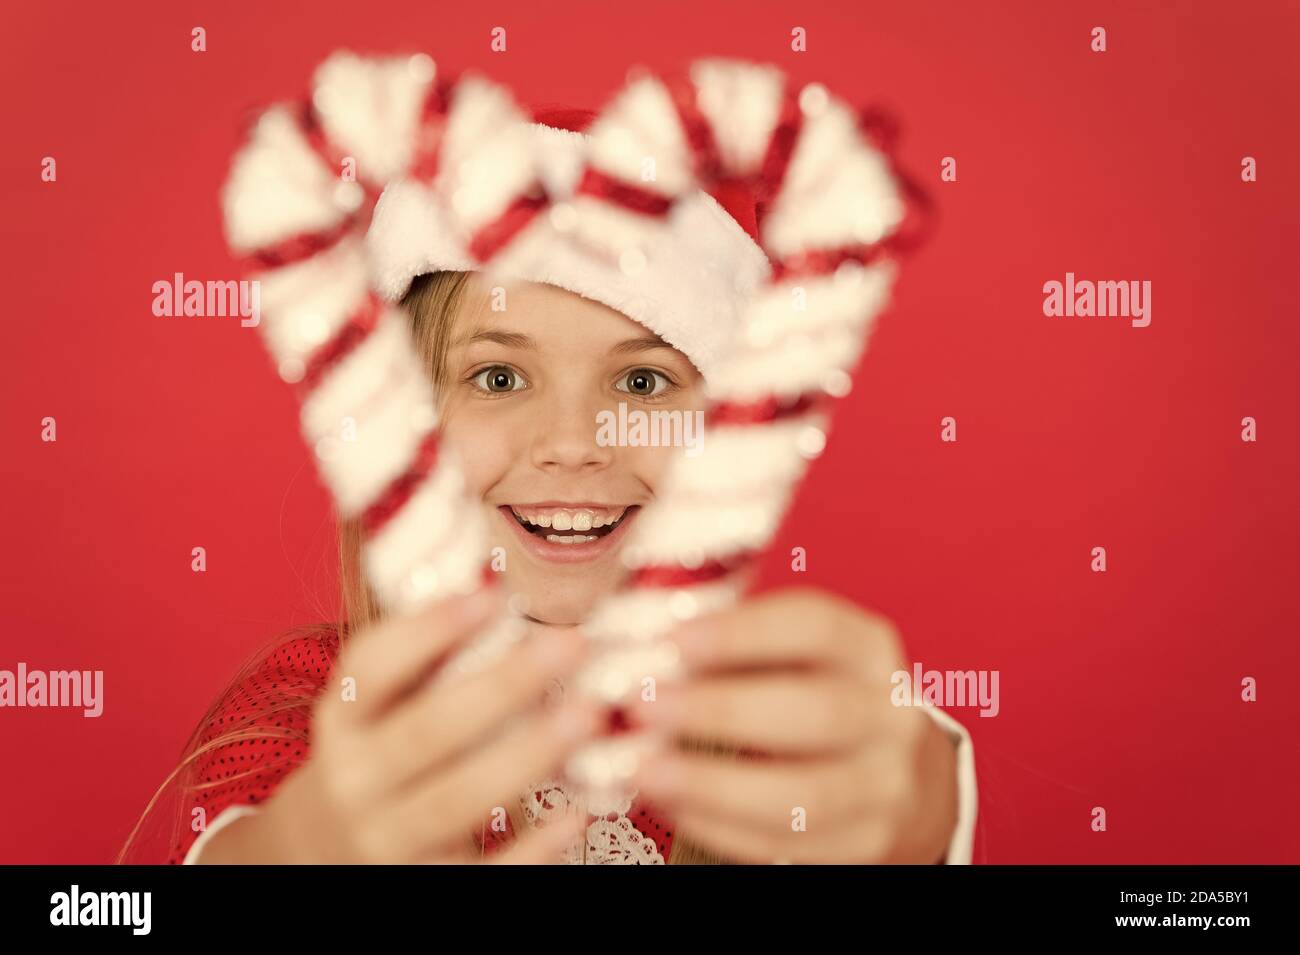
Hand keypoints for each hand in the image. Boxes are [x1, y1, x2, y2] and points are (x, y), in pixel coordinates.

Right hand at [255, 588, 603, 863]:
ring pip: (456, 800)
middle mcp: (354, 779)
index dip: (428, 630)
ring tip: (590, 713)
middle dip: (504, 686)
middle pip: (427, 731)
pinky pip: (481, 874)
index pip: (371, 668)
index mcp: (342, 717)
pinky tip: (579, 814)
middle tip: (572, 643)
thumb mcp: (377, 704)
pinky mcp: (421, 885)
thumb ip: (427, 655)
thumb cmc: (378, 750)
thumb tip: (502, 581)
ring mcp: (384, 838)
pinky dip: (531, 849)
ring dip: (528, 756)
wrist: (322, 854)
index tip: (493, 593)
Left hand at [624, 588, 957, 863]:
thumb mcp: (799, 654)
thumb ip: (732, 642)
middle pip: (814, 711)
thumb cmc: (819, 695)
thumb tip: (636, 636)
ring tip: (640, 768)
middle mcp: (890, 715)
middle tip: (641, 706)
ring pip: (804, 794)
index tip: (669, 639)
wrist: (902, 779)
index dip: (739, 632)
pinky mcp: (864, 845)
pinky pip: (788, 844)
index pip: (813, 626)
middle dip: (719, 709)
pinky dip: (720, 826)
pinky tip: (670, 804)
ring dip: (711, 782)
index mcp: (869, 649)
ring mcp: (883, 786)